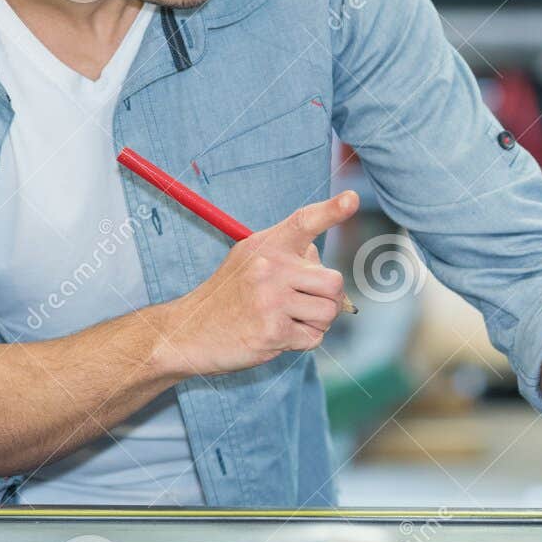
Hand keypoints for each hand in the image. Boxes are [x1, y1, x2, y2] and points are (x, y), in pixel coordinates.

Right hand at [158, 190, 359, 377]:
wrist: (189, 331)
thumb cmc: (230, 295)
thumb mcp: (251, 260)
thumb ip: (289, 256)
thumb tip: (330, 273)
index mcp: (267, 245)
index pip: (304, 221)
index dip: (332, 210)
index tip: (353, 199)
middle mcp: (270, 268)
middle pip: (334, 281)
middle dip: (330, 298)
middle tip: (309, 303)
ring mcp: (270, 300)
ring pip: (329, 312)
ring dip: (318, 322)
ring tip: (291, 319)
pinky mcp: (272, 332)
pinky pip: (314, 338)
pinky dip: (303, 341)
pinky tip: (280, 335)